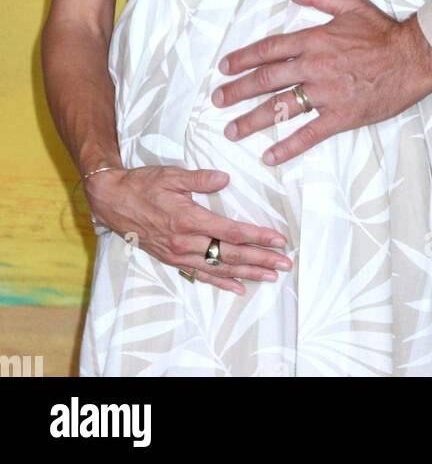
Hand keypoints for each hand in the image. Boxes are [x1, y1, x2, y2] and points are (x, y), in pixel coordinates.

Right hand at [83, 165, 292, 293]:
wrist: (113, 202)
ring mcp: (179, 254)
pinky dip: (222, 282)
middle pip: (230, 255)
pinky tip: (239, 287)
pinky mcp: (173, 259)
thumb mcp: (171, 175)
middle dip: (260, 260)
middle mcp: (186, 242)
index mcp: (189, 220)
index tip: (278, 240)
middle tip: (285, 264)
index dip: (257, 237)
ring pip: (220, 268)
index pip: (231, 232)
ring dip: (247, 273)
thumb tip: (225, 179)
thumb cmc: (144, 185)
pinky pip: (202, 274)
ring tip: (271, 277)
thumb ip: (200, 178)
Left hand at [213, 0, 431, 164]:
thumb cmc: (382, 31)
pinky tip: (269, 155)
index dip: (243, 59)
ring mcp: (327, 94)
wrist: (412, 58)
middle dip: (238, 91)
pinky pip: (309, 133)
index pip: (269, 50)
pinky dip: (288, 146)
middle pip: (267, 81)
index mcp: (314, 40)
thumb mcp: (349, 3)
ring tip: (232, 130)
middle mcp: (315, 67)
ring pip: (281, 108)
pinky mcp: (341, 116)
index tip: (224, 69)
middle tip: (218, 101)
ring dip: (253, 120)